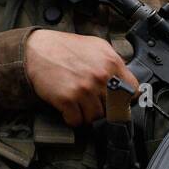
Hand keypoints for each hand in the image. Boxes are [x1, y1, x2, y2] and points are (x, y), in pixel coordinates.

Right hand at [25, 30, 139, 126]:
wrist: (36, 50)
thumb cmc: (63, 48)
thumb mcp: (96, 46)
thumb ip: (112, 63)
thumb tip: (124, 81)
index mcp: (110, 62)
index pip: (132, 91)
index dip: (125, 99)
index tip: (118, 101)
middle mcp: (100, 76)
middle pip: (114, 108)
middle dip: (104, 108)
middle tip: (93, 103)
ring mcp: (84, 89)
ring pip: (96, 117)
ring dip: (87, 115)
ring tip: (79, 105)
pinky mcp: (68, 99)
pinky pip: (77, 121)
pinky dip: (72, 119)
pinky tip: (68, 109)